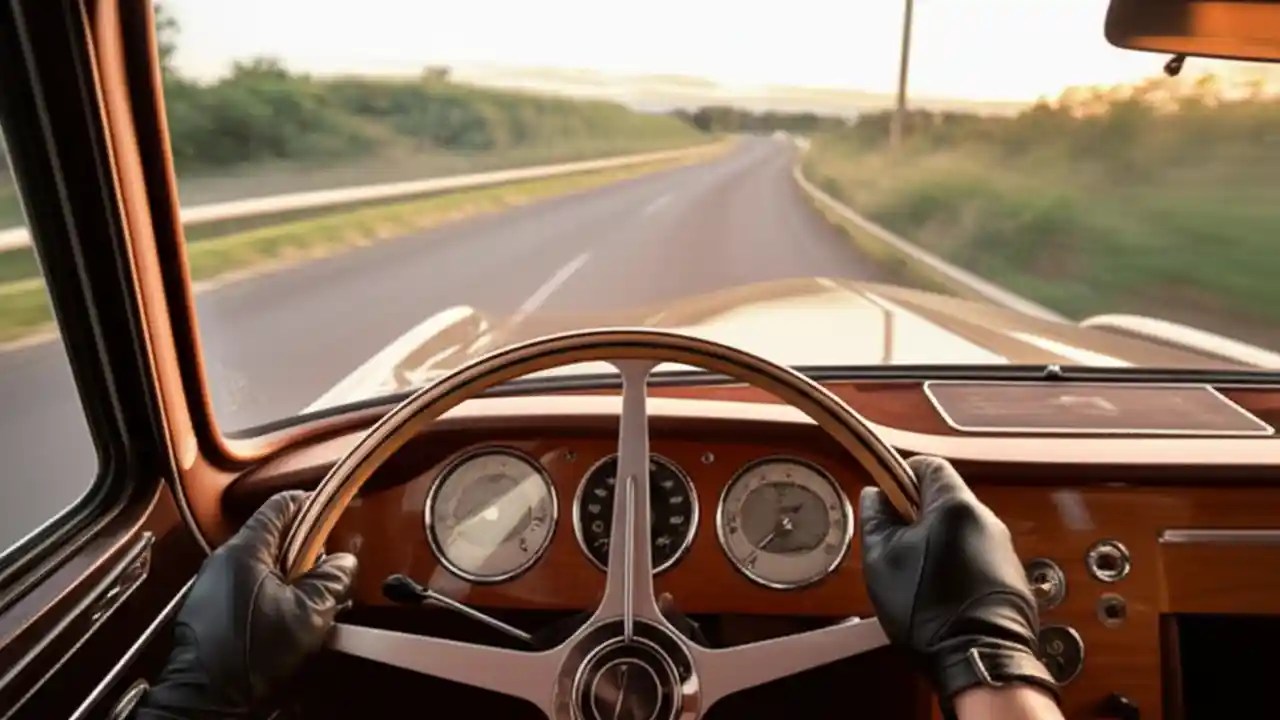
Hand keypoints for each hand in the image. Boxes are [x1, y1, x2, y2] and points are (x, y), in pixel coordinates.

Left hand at [133, 491, 357, 717]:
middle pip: (273, 535)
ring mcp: (212, 583)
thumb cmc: (253, 653)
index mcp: (246, 550)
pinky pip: (247, 584)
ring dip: (288, 574)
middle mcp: (223, 559)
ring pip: (262, 562)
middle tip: (326, 572)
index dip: (311, 505)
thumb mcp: (308, 615)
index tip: (334, 515)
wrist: (206, 698)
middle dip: (305, 550)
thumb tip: (344, 560)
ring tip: (308, 601)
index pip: (280, 505)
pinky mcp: (208, 607)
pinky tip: (284, 618)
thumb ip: (331, 580)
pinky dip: (270, 592)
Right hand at [859, 456, 1056, 709]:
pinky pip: (977, 554)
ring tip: (916, 574)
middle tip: (894, 543)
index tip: (886, 501)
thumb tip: (876, 493)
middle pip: (946, 499)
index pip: (930, 465)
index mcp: (956, 505)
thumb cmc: (925, 604)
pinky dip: (958, 563)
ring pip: (961, 529)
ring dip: (937, 541)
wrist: (980, 658)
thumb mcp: (883, 560)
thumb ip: (877, 518)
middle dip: (917, 514)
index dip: (902, 475)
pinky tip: (943, 594)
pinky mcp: (1013, 576)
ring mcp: (1005, 548)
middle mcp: (988, 519)